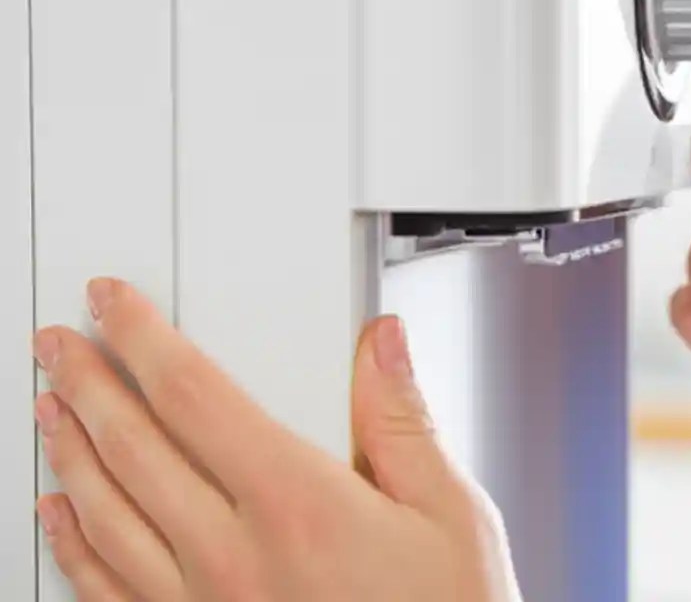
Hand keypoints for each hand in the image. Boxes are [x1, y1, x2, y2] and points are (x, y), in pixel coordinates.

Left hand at [33, 279, 519, 600]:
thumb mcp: (450, 514)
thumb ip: (403, 422)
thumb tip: (380, 345)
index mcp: (300, 506)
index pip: (195, 398)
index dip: (143, 339)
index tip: (116, 305)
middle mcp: (237, 556)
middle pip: (134, 450)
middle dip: (88, 385)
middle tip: (61, 346)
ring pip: (107, 516)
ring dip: (70, 453)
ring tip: (51, 409)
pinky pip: (109, 591)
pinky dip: (73, 546)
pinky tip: (59, 516)